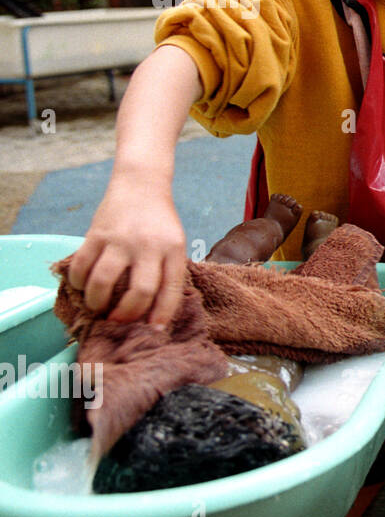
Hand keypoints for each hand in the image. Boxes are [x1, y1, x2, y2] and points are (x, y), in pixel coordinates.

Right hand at [66, 179, 188, 327]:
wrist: (141, 184)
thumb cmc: (160, 221)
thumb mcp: (175, 243)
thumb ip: (167, 271)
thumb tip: (155, 312)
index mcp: (173, 250)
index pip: (170, 290)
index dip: (162, 315)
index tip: (154, 331)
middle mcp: (149, 246)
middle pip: (140, 291)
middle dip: (127, 315)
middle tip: (118, 322)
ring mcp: (120, 239)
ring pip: (103, 282)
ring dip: (97, 302)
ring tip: (98, 307)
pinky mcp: (96, 233)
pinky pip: (81, 265)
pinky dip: (77, 282)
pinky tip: (81, 286)